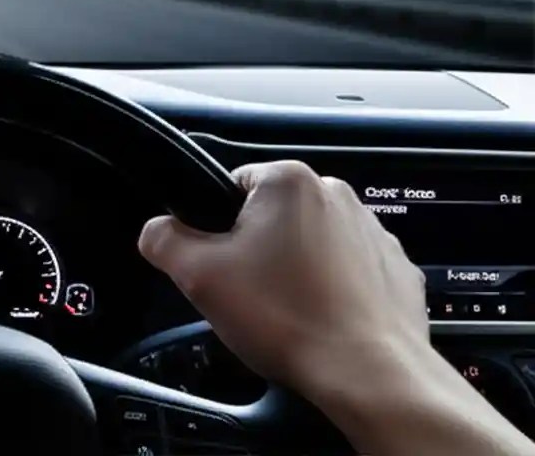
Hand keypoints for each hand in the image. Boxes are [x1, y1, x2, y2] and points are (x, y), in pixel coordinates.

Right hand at [137, 160, 534, 455]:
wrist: (367, 373)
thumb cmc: (287, 319)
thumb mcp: (197, 276)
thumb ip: (162, 239)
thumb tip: (157, 230)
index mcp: (287, 180)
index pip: (229, 186)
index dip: (214, 229)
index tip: (221, 267)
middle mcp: (336, 194)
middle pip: (270, 216)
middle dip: (254, 251)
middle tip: (248, 294)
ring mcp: (373, 231)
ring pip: (309, 244)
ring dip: (293, 271)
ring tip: (286, 312)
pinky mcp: (395, 267)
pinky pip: (347, 272)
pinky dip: (330, 291)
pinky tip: (319, 320)